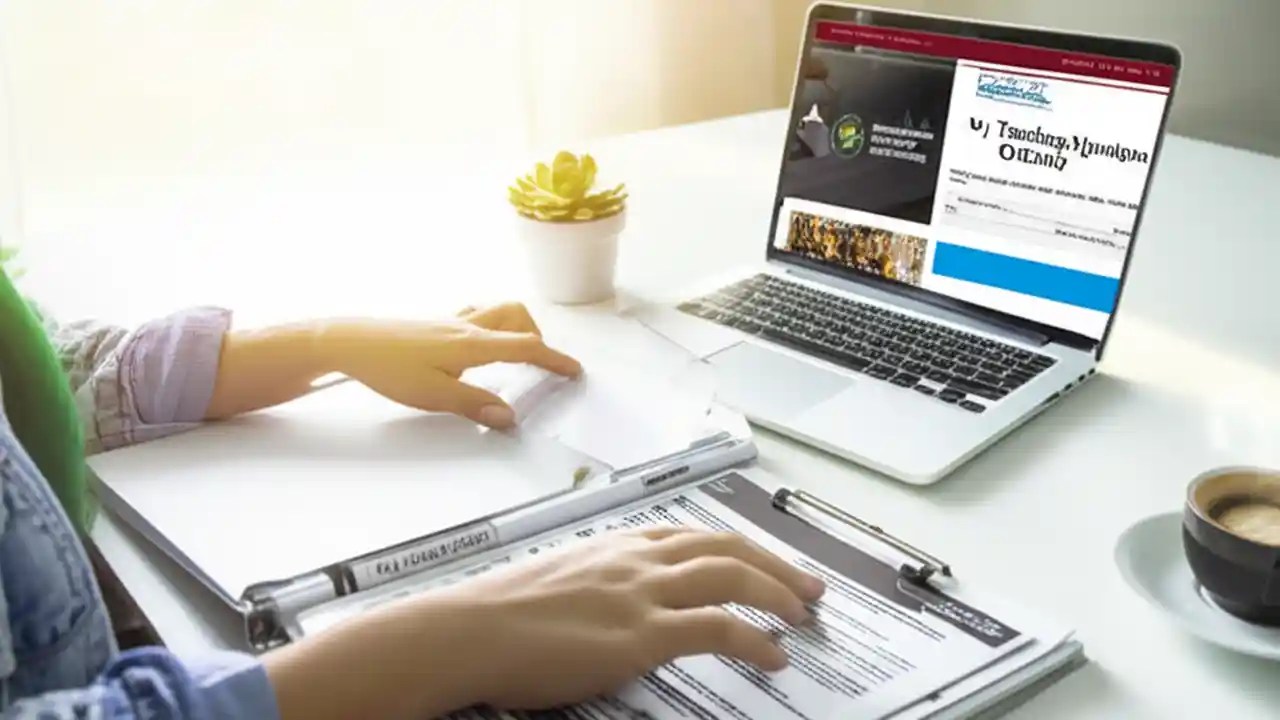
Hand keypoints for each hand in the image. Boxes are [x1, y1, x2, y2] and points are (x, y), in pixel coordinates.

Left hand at [324, 302, 580, 427]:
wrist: (348, 341)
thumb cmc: (388, 367)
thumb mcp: (434, 395)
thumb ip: (476, 405)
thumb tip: (510, 417)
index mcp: (472, 344)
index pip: (525, 347)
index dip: (553, 359)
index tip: (573, 369)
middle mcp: (466, 325)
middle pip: (516, 316)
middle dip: (536, 336)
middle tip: (542, 362)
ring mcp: (449, 320)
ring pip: (496, 310)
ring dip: (514, 326)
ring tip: (514, 352)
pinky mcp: (433, 322)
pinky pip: (473, 314)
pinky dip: (488, 325)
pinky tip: (475, 345)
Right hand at [433, 527, 826, 710]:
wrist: (468, 630)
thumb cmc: (498, 613)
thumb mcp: (559, 580)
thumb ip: (599, 584)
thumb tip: (614, 605)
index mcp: (617, 543)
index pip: (695, 534)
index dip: (738, 548)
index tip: (761, 559)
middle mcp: (637, 558)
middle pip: (726, 546)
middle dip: (775, 563)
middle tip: (808, 584)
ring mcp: (642, 592)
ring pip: (732, 575)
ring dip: (778, 592)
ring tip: (803, 614)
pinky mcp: (641, 633)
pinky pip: (718, 628)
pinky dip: (756, 641)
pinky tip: (774, 657)